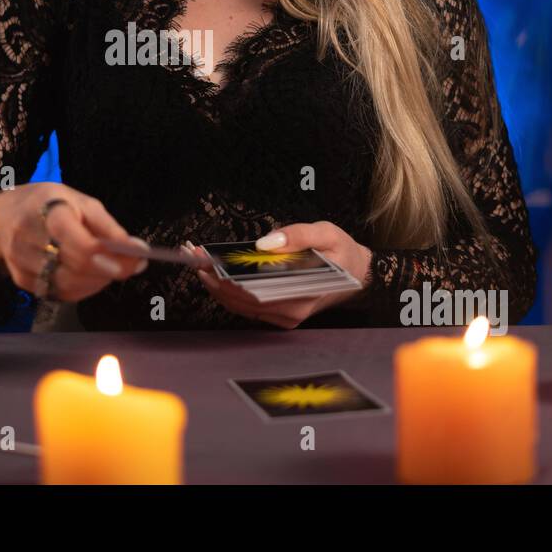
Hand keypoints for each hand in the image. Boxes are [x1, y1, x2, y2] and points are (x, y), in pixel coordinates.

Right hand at [0, 183, 147, 302]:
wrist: (4, 214)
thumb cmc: (50, 204)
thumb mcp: (83, 203)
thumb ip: (110, 229)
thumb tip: (138, 252)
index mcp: (47, 211)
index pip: (79, 243)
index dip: (108, 258)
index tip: (134, 261)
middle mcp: (28, 238)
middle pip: (76, 268)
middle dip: (109, 271)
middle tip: (129, 265)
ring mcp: (21, 262)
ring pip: (69, 285)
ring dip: (97, 281)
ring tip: (108, 268)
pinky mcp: (20, 280)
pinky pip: (58, 293)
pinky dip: (82, 289)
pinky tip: (89, 276)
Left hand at [192, 222, 372, 328]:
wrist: (359, 275)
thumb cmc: (343, 253)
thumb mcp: (327, 234)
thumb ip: (298, 236)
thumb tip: (264, 244)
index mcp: (301, 296)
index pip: (251, 291)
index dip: (223, 276)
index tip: (204, 259)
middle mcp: (289, 312)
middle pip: (239, 299)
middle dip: (212, 277)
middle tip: (192, 255)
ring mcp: (283, 317)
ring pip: (239, 305)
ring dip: (215, 284)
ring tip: (197, 260)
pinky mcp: (278, 314)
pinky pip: (246, 306)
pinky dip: (227, 289)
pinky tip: (214, 272)